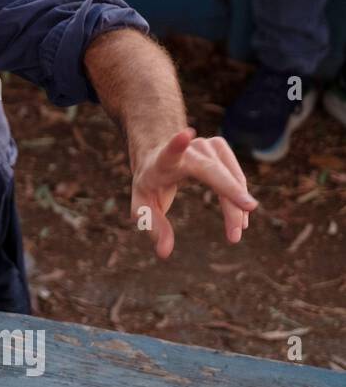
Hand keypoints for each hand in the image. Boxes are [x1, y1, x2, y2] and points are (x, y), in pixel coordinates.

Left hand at [132, 127, 257, 258]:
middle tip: (243, 222)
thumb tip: (164, 253)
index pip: (170, 152)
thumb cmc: (150, 184)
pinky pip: (236, 176)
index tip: (186, 133)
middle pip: (212, 171)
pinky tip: (241, 219)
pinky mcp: (220, 147)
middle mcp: (187, 149)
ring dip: (237, 206)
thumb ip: (152, 226)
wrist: (159, 157)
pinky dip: (239, 197)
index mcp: (163, 161)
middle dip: (230, 194)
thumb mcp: (143, 207)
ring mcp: (206, 145)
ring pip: (230, 176)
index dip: (177, 144)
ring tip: (236, 234)